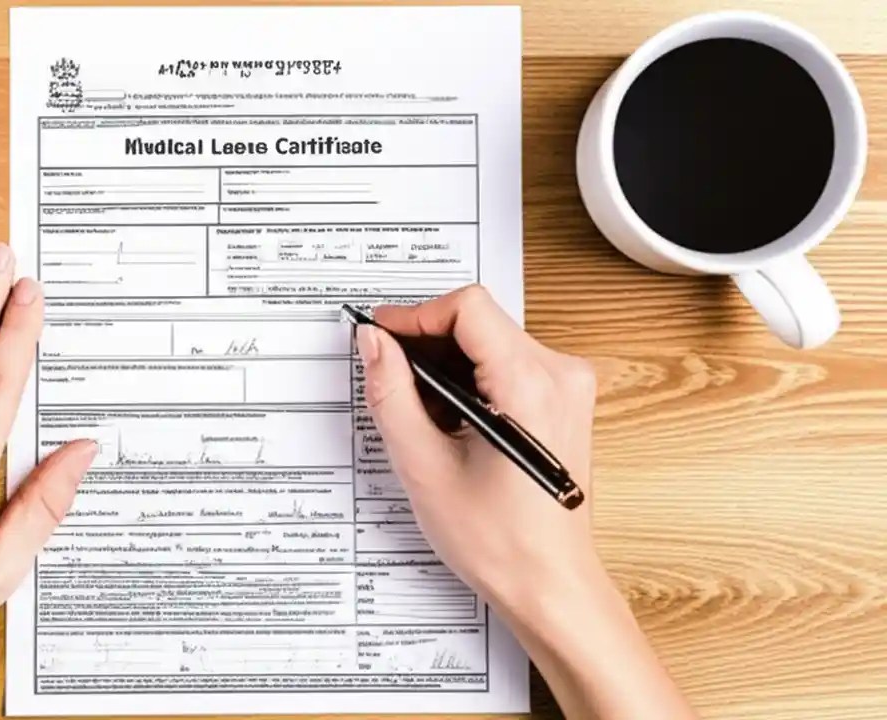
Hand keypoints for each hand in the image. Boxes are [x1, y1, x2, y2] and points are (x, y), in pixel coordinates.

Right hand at [359, 285, 694, 719]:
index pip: (467, 307)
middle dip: (428, 343)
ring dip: (449, 364)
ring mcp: (568, 387)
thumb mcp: (424, 465)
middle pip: (479, 320)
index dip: (415, 315)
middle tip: (392, 380)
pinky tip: (451, 422)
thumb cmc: (500, 541)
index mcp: (529, 385)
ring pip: (491, 339)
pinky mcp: (564, 400)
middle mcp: (560, 375)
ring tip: (423, 414)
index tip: (382, 335)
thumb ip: (392, 394)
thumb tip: (374, 344)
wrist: (549, 583)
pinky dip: (471, 379)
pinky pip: (509, 363)